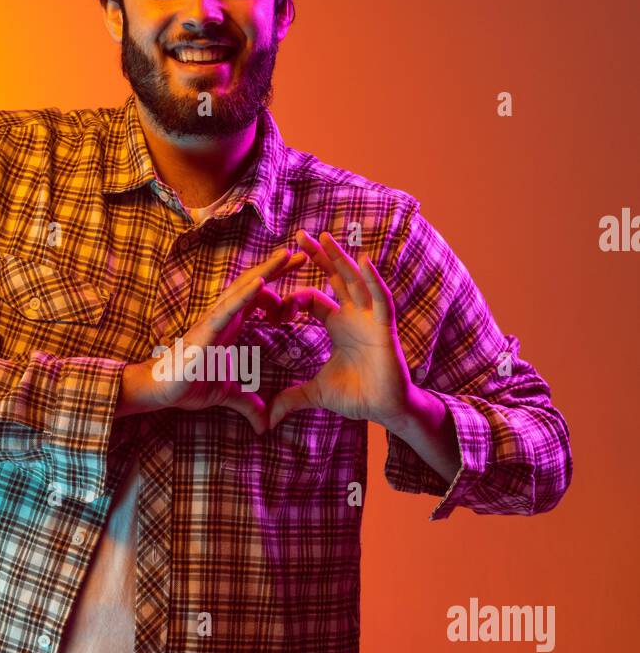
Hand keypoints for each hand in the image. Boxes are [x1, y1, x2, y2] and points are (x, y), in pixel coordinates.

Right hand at [117, 245, 308, 434]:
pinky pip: (228, 308)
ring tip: (287, 255)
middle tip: (304, 253)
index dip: (280, 288)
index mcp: (231, 325)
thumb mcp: (227, 395)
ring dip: (266, 271)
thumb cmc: (188, 383)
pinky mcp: (205, 330)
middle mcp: (224, 316)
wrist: (160, 389)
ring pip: (243, 288)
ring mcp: (214, 320)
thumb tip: (265, 426)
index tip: (301, 282)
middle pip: (255, 285)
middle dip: (278, 268)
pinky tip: (262, 282)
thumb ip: (248, 404)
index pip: (259, 299)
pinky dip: (245, 294)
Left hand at [266, 228, 414, 430]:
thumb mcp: (317, 393)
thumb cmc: (358, 396)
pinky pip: (380, 299)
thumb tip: (267, 417)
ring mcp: (370, 318)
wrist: (385, 409)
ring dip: (341, 258)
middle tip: (299, 235)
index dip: (291, 299)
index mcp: (336, 324)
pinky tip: (363, 261)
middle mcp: (353, 315)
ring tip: (326, 237)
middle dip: (318, 256)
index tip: (271, 309)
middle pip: (334, 278)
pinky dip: (373, 280)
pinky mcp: (385, 327)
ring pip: (355, 280)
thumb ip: (291, 398)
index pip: (312, 298)